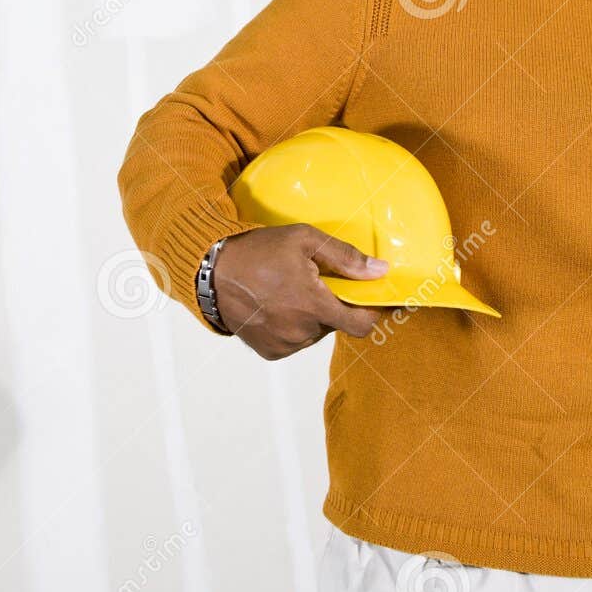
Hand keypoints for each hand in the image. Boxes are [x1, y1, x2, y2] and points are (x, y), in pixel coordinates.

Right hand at [213, 224, 391, 360]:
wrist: (210, 273)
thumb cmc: (258, 252)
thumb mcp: (304, 240)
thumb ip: (345, 257)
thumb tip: (381, 271)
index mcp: (313, 305)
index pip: (361, 324)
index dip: (371, 312)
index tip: (370, 298)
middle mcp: (300, 331)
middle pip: (336, 325)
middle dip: (333, 305)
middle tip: (317, 283)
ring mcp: (284, 344)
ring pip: (315, 333)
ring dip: (313, 317)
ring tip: (292, 293)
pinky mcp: (270, 352)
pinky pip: (295, 342)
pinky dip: (294, 327)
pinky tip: (278, 306)